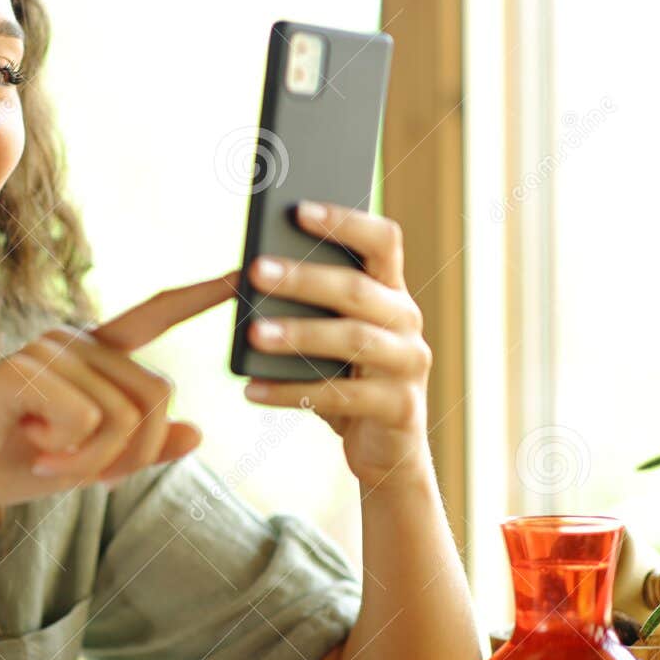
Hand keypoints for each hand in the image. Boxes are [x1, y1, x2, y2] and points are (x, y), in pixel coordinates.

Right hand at [0, 272, 237, 510]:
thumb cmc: (10, 464)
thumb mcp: (87, 464)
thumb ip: (139, 449)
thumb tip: (199, 433)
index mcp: (92, 355)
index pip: (153, 316)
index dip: (198, 295)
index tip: (242, 275)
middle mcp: (74, 340)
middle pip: (157, 396)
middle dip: (132, 455)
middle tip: (81, 473)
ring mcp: (48, 349)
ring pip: (125, 418)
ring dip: (93, 462)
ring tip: (47, 461)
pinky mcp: (24, 370)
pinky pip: (88, 420)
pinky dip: (67, 455)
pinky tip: (29, 449)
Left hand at [240, 200, 433, 487]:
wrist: (385, 450)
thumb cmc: (345, 379)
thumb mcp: (330, 336)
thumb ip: (308, 304)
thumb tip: (250, 272)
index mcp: (392, 292)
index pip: (383, 241)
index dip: (345, 222)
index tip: (298, 209)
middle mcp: (408, 321)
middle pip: (358, 289)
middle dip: (304, 278)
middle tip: (255, 271)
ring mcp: (409, 365)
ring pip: (352, 340)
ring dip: (298, 334)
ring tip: (252, 333)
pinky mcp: (401, 408)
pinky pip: (341, 397)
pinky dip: (291, 392)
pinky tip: (251, 389)